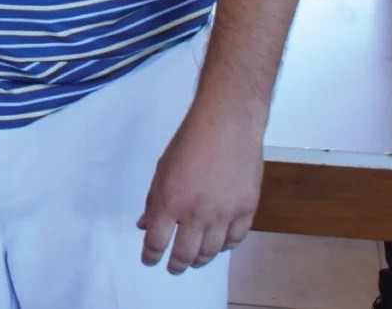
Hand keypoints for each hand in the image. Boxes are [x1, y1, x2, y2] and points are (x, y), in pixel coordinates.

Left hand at [137, 105, 262, 272]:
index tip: (149, 260)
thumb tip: (145, 223)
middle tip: (173, 267)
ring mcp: (224, 214)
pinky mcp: (246, 210)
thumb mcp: (162, 169)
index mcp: (170, 201)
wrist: (226, 125)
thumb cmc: (190, 141)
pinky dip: (225, 246)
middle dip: (176, 265)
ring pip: (211, 252)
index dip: (150, 255)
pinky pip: (235, 240)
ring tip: (194, 259)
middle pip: (185, 255)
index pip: (156, 241)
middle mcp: (196, 214)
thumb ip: (153, 200)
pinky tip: (219, 244)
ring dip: (200, 259)